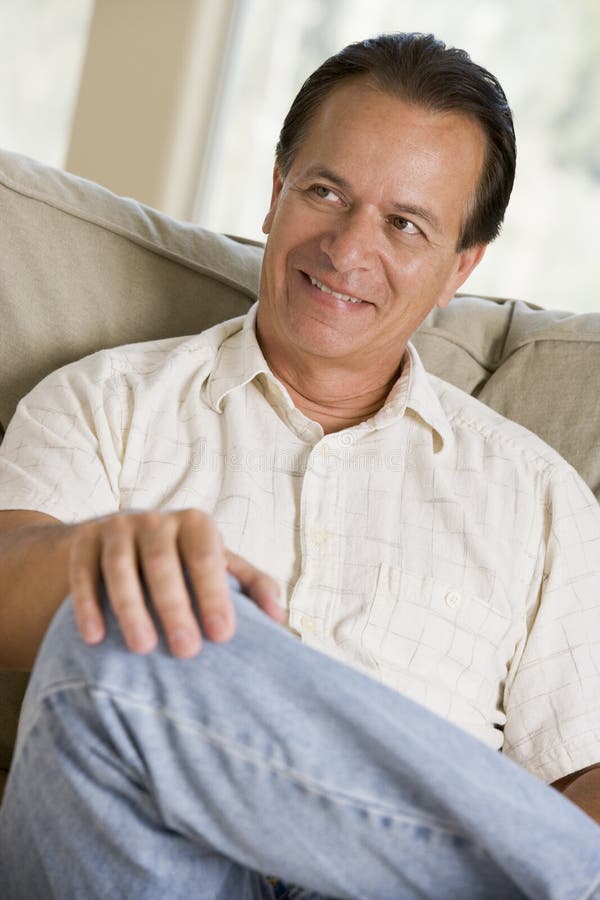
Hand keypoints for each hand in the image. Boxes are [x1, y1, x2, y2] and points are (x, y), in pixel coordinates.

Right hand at [68, 509, 284, 656]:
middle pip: (162, 562)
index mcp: (195, 524)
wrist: (123, 537)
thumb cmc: (185, 560)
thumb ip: (251, 585)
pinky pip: (82, 573)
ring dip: (130, 607)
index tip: (223, 635)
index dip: (214, 593)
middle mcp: (155, 520)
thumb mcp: (220, 564)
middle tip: (186, 650)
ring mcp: (116, 528)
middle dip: (175, 607)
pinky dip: (87, 604)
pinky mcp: (83, 542)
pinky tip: (94, 637)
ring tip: (142, 647)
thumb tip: (279, 617)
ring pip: (120, 567)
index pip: (206, 556)